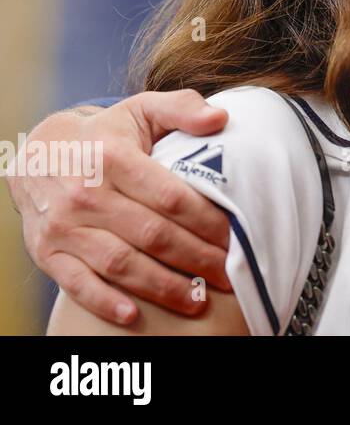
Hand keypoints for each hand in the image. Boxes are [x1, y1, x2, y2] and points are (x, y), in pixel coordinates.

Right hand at [8, 91, 232, 325]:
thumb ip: (183, 108)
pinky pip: (77, 284)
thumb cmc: (106, 134)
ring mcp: (63, 226)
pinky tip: (136, 315)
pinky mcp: (47, 252)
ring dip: (163, 287)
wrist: (38, 152)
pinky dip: (105, 302)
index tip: (236, 237)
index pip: (171, 197)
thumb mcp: (142, 109)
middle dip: (197, 259)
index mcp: (113, 157)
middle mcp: (85, 194)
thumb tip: (221, 117)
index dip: (207, 221)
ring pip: (121, 264)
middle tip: (229, 274)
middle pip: (152, 235)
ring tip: (199, 299)